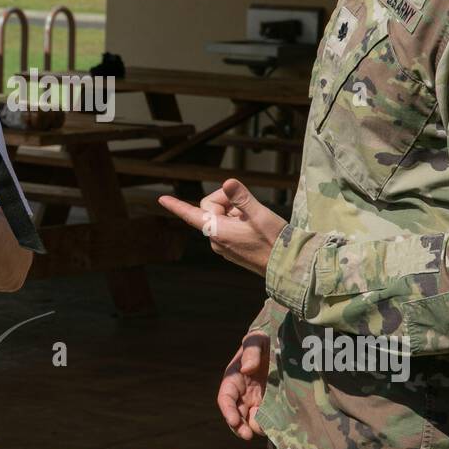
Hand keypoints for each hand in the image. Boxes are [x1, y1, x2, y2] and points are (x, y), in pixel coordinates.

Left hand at [159, 179, 285, 276]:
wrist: (287, 266)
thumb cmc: (274, 241)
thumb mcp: (260, 215)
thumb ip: (242, 198)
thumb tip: (227, 182)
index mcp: (218, 232)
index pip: (191, 215)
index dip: (176, 205)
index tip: (161, 198)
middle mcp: (216, 241)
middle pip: (211, 209)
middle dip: (227, 201)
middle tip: (248, 207)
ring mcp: (223, 246)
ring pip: (221, 218)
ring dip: (235, 212)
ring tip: (254, 219)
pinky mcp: (232, 249)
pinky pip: (227, 228)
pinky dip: (237, 221)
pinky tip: (253, 226)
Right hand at [219, 331, 269, 439]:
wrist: (282, 343)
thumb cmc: (264, 339)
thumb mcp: (257, 340)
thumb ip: (251, 351)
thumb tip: (246, 369)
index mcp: (233, 379)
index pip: (225, 398)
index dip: (228, 411)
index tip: (234, 421)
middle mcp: (242, 393)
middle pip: (235, 415)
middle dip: (239, 427)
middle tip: (247, 435)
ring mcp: (256, 400)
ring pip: (250, 420)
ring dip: (255, 427)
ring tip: (265, 429)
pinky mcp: (270, 404)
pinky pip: (267, 418)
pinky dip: (269, 424)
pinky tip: (275, 426)